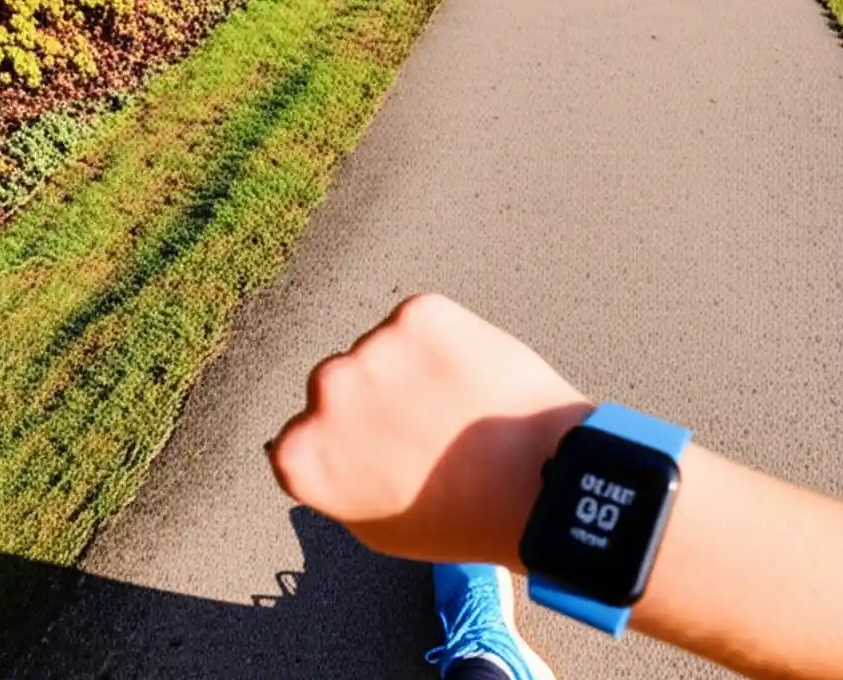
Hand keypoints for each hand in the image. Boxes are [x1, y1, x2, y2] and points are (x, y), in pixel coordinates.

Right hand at [267, 293, 591, 564]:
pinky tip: (474, 378)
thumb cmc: (464, 519)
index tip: (386, 458)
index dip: (351, 444)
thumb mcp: (375, 529)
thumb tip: (323, 450)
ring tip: (461, 410)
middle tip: (430, 431)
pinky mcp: (418, 314)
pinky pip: (422, 322)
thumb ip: (333, 483)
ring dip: (413, 369)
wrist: (542, 482)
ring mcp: (372, 347)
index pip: (305, 433)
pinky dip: (447, 341)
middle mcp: (324, 393)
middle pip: (340, 383)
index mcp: (300, 453)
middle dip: (377, 400)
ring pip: (384, 350)